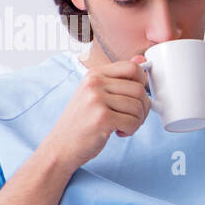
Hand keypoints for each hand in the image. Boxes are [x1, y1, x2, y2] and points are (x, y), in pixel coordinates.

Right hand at [42, 54, 151, 169]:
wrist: (61, 145)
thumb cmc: (82, 121)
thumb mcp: (96, 94)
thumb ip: (118, 78)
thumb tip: (141, 59)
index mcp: (95, 74)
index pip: (133, 68)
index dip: (143, 83)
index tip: (137, 97)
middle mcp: (94, 83)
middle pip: (139, 89)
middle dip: (143, 107)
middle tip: (132, 117)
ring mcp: (97, 99)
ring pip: (138, 106)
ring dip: (137, 121)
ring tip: (123, 125)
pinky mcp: (102, 118)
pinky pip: (133, 121)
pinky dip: (131, 130)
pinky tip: (117, 132)